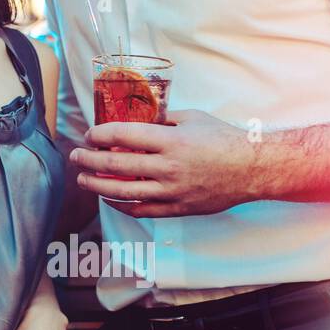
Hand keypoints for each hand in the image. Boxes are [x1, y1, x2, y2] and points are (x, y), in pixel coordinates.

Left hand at [70, 109, 261, 217]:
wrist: (254, 168)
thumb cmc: (223, 139)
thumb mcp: (192, 118)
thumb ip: (162, 120)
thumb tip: (135, 120)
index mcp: (170, 140)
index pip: (121, 136)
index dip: (98, 135)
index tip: (89, 135)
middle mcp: (168, 167)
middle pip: (115, 164)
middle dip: (88, 160)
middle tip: (76, 156)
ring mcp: (172, 190)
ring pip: (123, 191)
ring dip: (97, 185)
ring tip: (83, 180)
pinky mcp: (179, 208)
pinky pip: (142, 210)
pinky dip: (121, 205)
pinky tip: (109, 199)